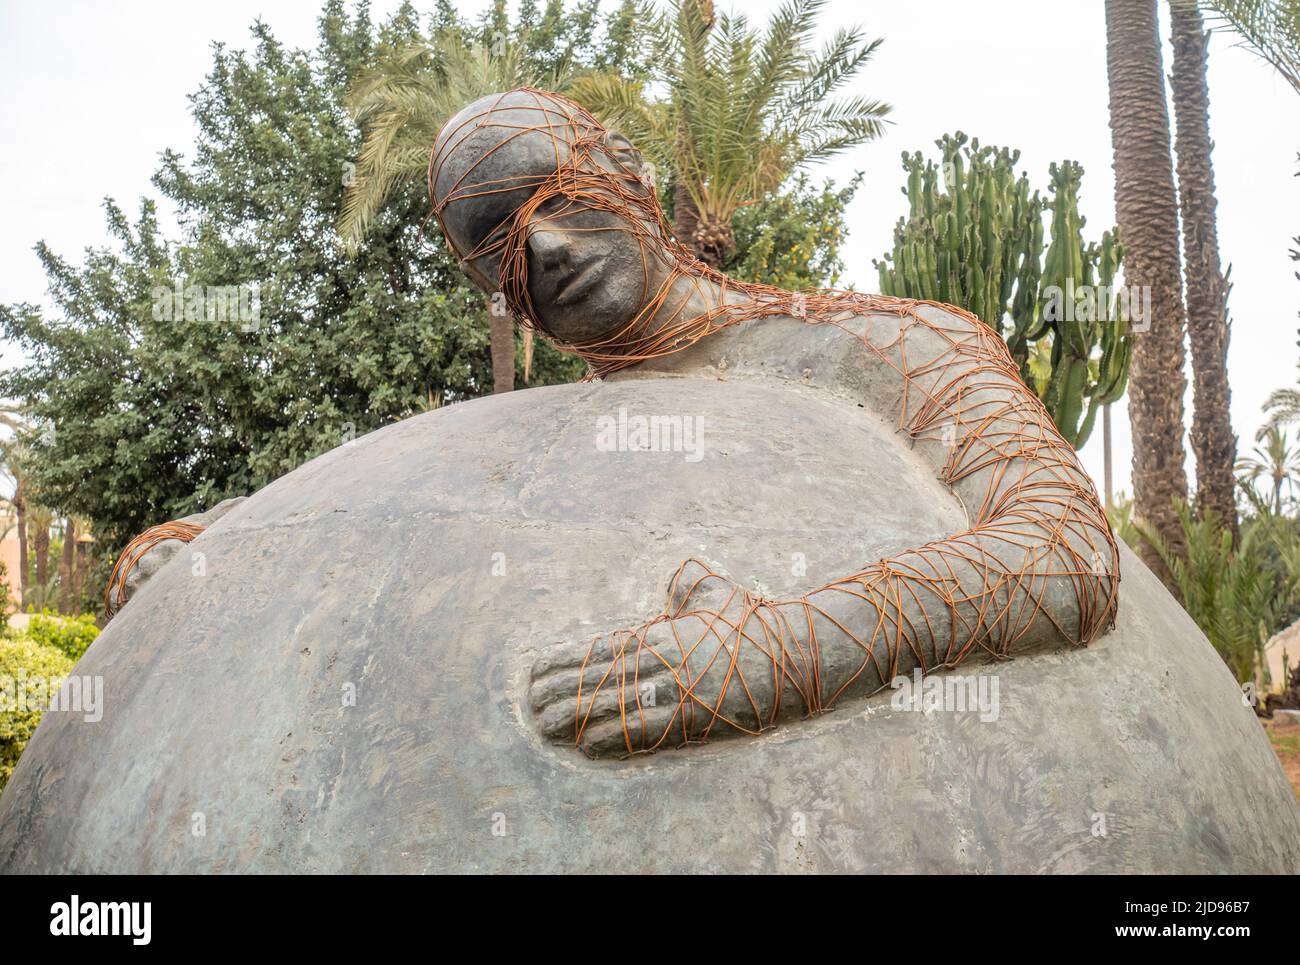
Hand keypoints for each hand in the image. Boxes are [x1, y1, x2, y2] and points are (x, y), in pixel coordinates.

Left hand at [528, 560, 815, 756]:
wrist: (796, 656)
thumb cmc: (756, 625)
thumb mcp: (720, 594)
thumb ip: (689, 590)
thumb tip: (673, 581)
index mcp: (666, 632)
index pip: (603, 647)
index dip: (565, 660)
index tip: (535, 670)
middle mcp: (666, 660)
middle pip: (600, 677)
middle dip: (561, 690)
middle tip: (529, 703)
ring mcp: (679, 690)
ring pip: (615, 705)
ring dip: (576, 717)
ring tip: (545, 726)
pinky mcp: (695, 719)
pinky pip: (644, 731)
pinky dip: (612, 738)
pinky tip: (586, 745)